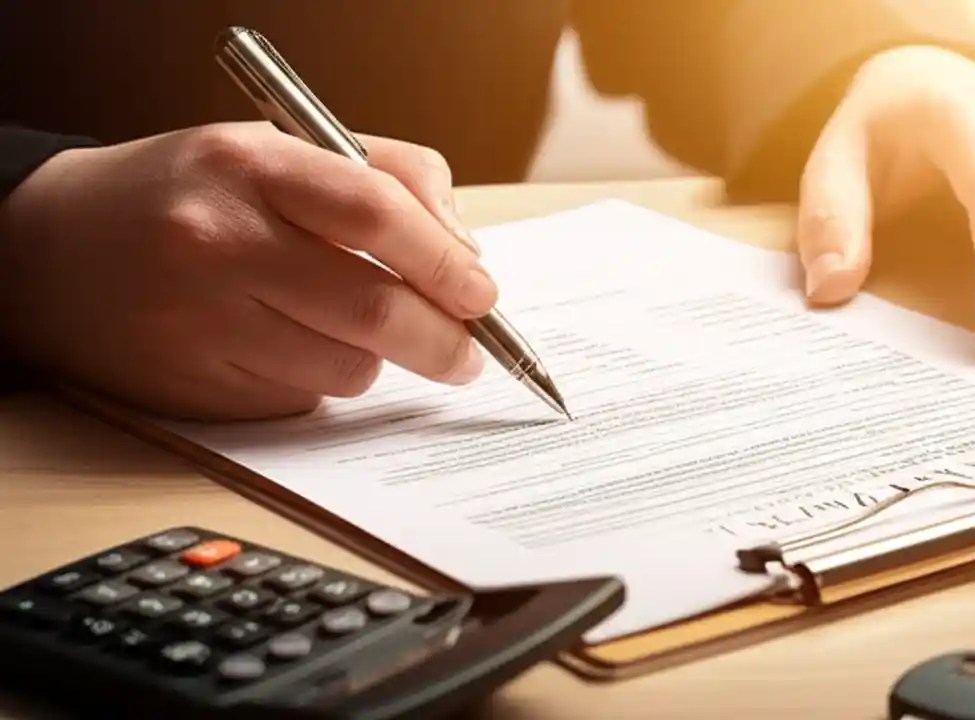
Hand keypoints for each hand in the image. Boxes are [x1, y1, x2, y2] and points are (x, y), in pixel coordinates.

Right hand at [0, 122, 492, 419]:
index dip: (446, 260)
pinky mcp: (192, 389)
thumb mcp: (277, 148)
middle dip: (443, 341)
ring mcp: (200, 323)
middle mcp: (218, 243)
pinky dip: (319, 382)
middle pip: (373, 309)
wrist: (50, 252)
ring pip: (344, 368)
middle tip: (468, 352)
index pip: (376, 213)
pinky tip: (283, 347)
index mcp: (248, 166)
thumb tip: (466, 254)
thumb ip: (387, 176)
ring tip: (345, 328)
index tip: (483, 294)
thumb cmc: (190, 194)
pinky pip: (300, 402)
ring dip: (374, 360)